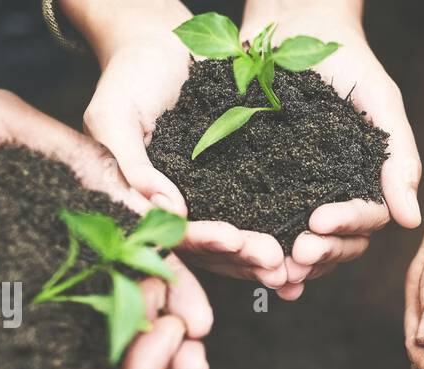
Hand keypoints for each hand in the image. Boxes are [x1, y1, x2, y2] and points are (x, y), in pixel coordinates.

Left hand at [0, 83, 212, 368]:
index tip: (199, 326)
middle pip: (128, 319)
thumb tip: (154, 206)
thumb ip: (76, 157)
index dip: (177, 295)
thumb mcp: (2, 124)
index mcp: (71, 222)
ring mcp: (17, 311)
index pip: (141, 264)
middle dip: (168, 352)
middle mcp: (53, 272)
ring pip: (89, 356)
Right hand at [66, 0, 292, 289]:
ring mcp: (211, 202)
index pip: (175, 235)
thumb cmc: (127, 79)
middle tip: (276, 264)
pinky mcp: (240, 185)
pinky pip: (263, 211)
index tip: (231, 239)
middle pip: (212, 249)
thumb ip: (132, 165)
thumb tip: (171, 211)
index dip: (203, 241)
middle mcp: (181, 213)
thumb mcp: (113, 117)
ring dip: (265, 256)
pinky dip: (283, 227)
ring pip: (239, 240)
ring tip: (295, 265)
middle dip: (243, 258)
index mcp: (146, 207)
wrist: (158, 47)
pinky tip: (310, 240)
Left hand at [241, 1, 421, 292]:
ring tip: (273, 267)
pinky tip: (244, 256)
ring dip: (290, 262)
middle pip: (336, 244)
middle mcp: (334, 196)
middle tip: (296, 255)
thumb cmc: (347, 59)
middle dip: (319, 253)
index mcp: (366, 182)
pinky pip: (261, 224)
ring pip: (302, 245)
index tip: (319, 222)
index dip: (346, 227)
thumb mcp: (381, 102)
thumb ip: (399, 158)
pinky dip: (257, 245)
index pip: (366, 220)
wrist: (294, 23)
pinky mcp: (259, 186)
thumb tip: (410, 221)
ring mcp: (297, 195)